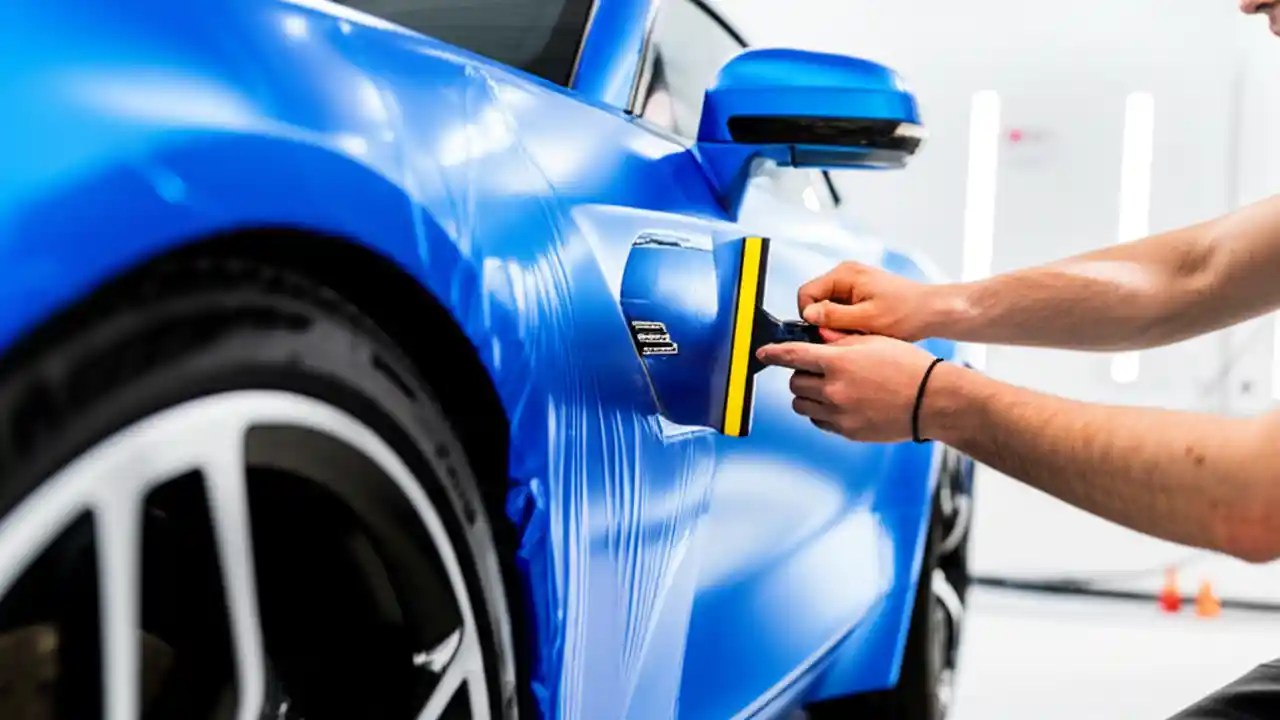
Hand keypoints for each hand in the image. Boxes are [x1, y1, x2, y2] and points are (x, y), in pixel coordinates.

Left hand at [756, 335, 938, 442]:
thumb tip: (816, 338)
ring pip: (802, 405)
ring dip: (807, 395)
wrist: (933, 400)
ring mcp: (839, 414)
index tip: (763, 353)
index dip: (773, 353)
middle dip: (800, 374)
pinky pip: (819, 421)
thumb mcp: (873, 341)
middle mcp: (834, 390)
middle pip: (795, 383)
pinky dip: (821, 412)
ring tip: (828, 387)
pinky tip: (839, 403)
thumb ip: (839, 340)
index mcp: (838, 362)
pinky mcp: (847, 431)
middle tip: (818, 369)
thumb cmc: (908, 366)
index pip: (792, 356)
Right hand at [797, 261, 955, 342]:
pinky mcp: (859, 294)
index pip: (806, 294)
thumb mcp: (868, 319)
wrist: (934, 311)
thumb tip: (808, 315)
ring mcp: (852, 283)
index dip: (810, 317)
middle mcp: (845, 274)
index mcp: (844, 274)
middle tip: (847, 336)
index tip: (826, 333)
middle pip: (816, 301)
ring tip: (859, 334)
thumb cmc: (907, 314)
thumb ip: (834, 316)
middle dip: (825, 322)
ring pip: (827, 308)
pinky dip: (847, 323)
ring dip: (837, 324)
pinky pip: (840, 310)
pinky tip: (864, 330)